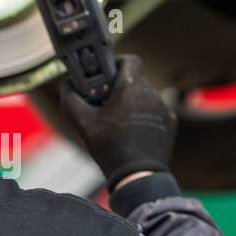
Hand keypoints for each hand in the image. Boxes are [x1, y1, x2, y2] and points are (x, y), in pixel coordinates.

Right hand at [60, 54, 177, 187]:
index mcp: (130, 88)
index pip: (129, 60)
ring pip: (146, 95)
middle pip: (135, 79)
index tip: (108, 74)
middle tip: (107, 102)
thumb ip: (70, 99)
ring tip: (120, 120)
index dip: (118, 62)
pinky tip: (134, 131)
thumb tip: (65, 85)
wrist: (138, 175)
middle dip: (121, 87)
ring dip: (133, 102)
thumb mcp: (83, 123)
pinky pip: (156, 110)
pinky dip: (145, 116)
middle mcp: (150, 93)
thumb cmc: (111, 148)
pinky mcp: (170, 122)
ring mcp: (163, 108)